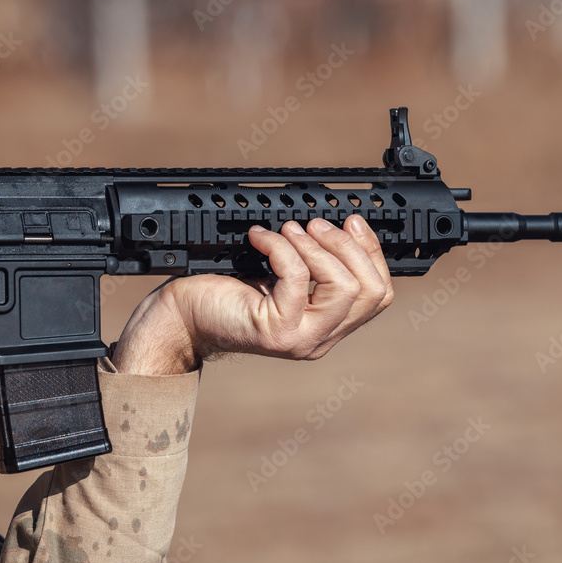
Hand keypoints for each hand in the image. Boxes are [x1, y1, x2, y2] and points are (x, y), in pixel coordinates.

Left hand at [112, 215, 394, 374]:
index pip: (379, 295)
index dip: (372, 253)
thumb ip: (314, 266)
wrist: (182, 318)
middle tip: (317, 224)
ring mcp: (302, 339)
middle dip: (349, 247)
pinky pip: (297, 279)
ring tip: (290, 230)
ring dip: (318, 247)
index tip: (352, 223)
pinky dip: (281, 248)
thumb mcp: (281, 277)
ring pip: (343, 288)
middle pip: (370, 292)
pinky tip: (262, 238)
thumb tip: (340, 228)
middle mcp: (322, 338)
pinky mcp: (276, 332)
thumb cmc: (226, 293)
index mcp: (329, 325)